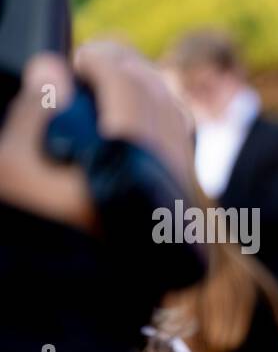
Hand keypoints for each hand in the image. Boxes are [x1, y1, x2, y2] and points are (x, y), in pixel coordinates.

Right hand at [0, 43, 191, 231]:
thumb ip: (30, 115)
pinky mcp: (185, 200)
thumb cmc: (44, 232)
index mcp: (128, 161)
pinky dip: (160, 115)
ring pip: (174, 116)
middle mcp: (165, 170)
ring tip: (109, 79)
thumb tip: (53, 67)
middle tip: (92, 61)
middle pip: (157, 94)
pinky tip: (134, 110)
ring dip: (144, 88)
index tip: (76, 60)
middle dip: (125, 68)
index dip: (101, 63)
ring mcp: (181, 186)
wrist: (83, 291)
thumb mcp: (14, 172)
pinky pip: (181, 141)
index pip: (128, 87)